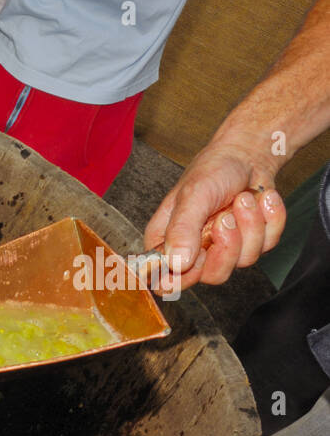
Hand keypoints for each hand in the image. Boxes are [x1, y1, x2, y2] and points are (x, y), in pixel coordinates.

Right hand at [144, 137, 285, 290]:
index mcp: (167, 243)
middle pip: (212, 276)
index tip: (198, 256)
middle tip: (225, 217)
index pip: (165, 281)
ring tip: (243, 198)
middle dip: (228, 245)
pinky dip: (270, 219)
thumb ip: (182, 230)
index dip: (182, 277)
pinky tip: (261, 200)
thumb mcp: (193, 196)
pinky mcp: (251, 243)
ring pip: (243, 261)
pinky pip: (266, 246)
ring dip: (251, 225)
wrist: (249, 154)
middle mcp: (194, 251)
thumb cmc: (213, 169)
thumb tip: (176, 263)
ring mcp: (224, 249)